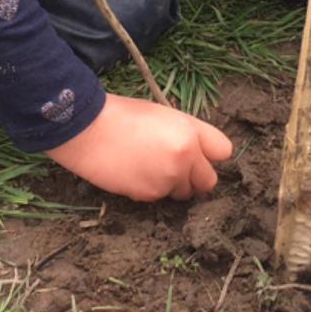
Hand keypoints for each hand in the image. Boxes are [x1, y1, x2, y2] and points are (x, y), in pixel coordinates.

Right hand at [44, 92, 231, 200]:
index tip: (199, 152)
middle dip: (194, 176)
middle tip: (173, 164)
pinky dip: (152, 189)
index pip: (224, 150)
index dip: (210, 152)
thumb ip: (186, 133)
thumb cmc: (121, 114)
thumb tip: (199, 152)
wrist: (86, 129)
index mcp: (188, 132)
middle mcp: (185, 158)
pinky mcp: (150, 196)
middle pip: (208, 181)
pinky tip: (134, 172)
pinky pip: (160, 197)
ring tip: (148, 165)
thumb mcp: (161, 114)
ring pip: (184, 192)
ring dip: (173, 184)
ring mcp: (167, 180)